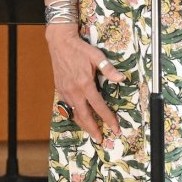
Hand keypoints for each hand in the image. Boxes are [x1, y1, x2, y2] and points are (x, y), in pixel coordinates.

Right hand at [46, 26, 124, 143]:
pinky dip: (74, 113)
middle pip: (84, 116)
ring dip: (82, 123)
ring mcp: (65, 90)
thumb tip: (121, 78)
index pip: (99, 107)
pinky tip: (79, 114)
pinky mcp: (60, 88)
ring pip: (74, 112)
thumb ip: (108, 69)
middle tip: (100, 139)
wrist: (60, 42)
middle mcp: (74, 90)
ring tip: (90, 130)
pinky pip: (67, 105)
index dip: (108, 119)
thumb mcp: (96, 56)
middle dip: (93, 129)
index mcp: (85, 84)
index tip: (115, 128)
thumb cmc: (79, 48)